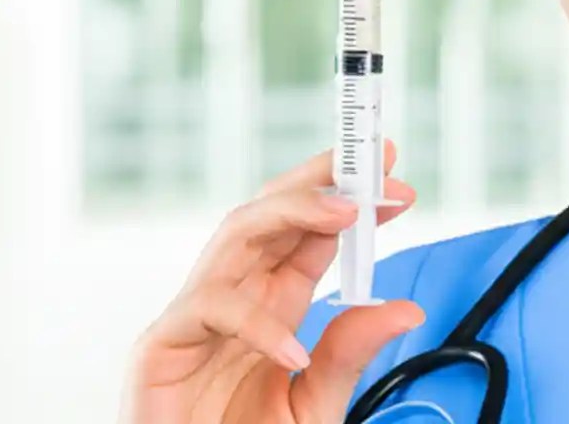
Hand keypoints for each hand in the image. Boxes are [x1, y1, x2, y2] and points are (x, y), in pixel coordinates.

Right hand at [121, 140, 423, 423]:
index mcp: (272, 303)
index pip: (309, 232)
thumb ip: (349, 355)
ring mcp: (194, 316)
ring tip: (346, 212)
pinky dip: (255, 323)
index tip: (395, 178)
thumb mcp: (315, 403)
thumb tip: (408, 310)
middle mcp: (234, 297)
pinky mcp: (160, 347)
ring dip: (292, 211)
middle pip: (270, 212)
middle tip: (373, 168)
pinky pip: (209, 310)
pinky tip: (294, 351)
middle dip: (321, 181)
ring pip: (236, 233)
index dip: (348, 198)